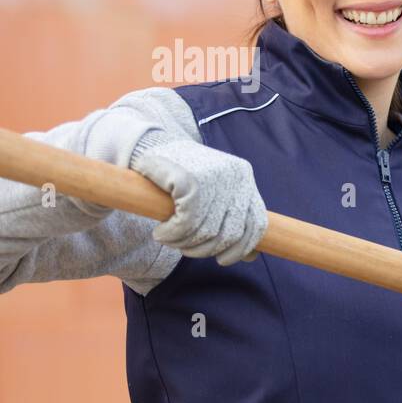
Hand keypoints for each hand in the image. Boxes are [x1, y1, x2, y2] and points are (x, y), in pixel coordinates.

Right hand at [130, 139, 266, 265]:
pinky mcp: (187, 179)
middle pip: (230, 234)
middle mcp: (235, 175)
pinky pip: (185, 223)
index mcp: (244, 177)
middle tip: (185, 247)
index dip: (242, 248)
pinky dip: (171, 234)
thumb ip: (232, 219)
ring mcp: (213, 176)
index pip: (257, 224)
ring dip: (184, 244)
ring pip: (206, 232)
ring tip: (170, 238)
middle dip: (205, 249)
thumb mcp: (214, 193)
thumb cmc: (181, 174)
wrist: (144, 144)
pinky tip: (161, 232)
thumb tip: (252, 257)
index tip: (224, 259)